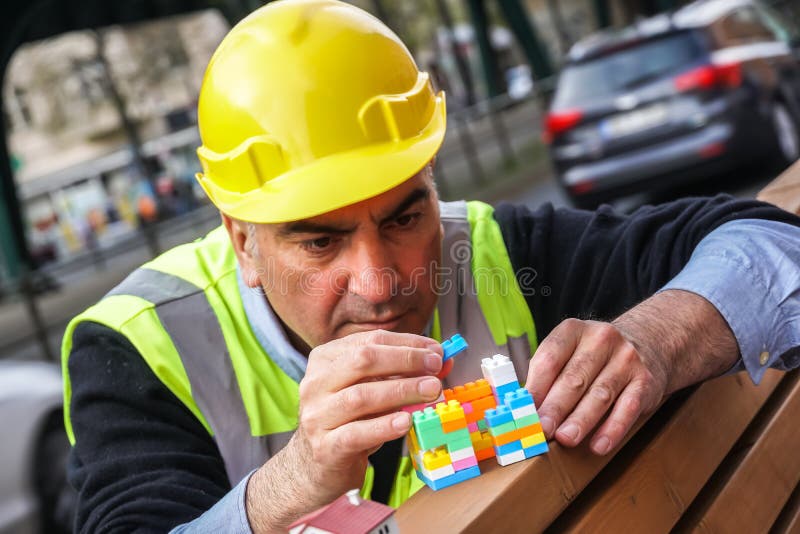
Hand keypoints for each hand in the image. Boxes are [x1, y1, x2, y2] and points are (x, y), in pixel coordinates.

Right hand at [246, 329, 443, 530]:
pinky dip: (384, 426)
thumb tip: (443, 360)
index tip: (436, 350)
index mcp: (325, 360)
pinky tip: (406, 421)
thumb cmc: (350, 421)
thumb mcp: (373, 392)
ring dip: (402, 390)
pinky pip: (357, 433)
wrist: (316, 466)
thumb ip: (402, 374)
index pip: (369, 341)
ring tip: (431, 391)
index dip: (406, 343)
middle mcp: (316, 383)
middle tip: (435, 368)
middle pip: (363, 361)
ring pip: (361, 396)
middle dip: (405, 360)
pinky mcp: (325, 447)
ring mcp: (317, 415)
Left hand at [525, 318, 665, 454]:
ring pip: (600, 394)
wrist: (648, 342)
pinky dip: (612, 429)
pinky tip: (599, 445)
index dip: (535, 387)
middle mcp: (601, 340)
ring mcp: (626, 359)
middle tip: (542, 429)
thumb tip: (522, 409)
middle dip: (556, 407)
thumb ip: (547, 375)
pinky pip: (627, 407)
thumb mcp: (569, 352)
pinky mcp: (645, 380)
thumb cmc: (594, 356)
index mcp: (573, 330)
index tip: (524, 412)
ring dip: (581, 420)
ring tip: (565, 439)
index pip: (549, 358)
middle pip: (574, 378)